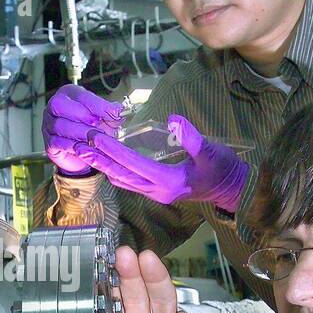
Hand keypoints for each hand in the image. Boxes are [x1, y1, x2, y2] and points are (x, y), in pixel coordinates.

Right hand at [42, 84, 122, 175]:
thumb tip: (119, 110)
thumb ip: (110, 113)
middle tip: (97, 123)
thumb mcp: (103, 118)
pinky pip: (57, 142)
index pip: (81, 95)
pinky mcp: (49, 142)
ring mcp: (49, 124)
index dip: (97, 104)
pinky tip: (84, 147)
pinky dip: (72, 145)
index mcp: (70, 94)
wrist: (81, 151)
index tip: (113, 112)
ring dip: (79, 132)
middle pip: (59, 105)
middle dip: (80, 113)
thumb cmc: (90, 128)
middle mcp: (55, 107)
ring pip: (59, 125)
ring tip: (94, 137)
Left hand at [78, 113, 249, 209]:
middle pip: (121, 175)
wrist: (233, 190)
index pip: (133, 164)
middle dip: (99, 160)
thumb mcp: (211, 152)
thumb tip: (174, 119)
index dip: (113, 151)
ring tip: (85, 152)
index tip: (96, 138)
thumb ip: (193, 138)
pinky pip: (130, 182)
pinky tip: (105, 161)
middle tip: (79, 145)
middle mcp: (157, 191)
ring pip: (123, 181)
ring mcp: (156, 193)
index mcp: (168, 182)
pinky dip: (114, 170)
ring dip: (103, 166)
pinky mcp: (157, 191)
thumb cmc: (224, 170)